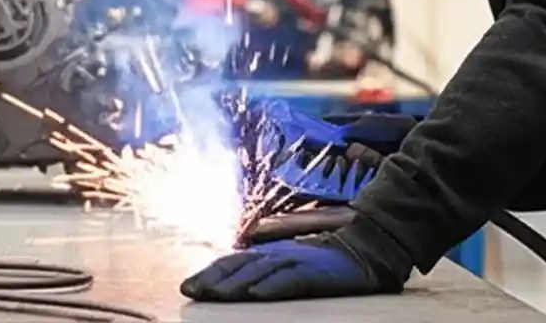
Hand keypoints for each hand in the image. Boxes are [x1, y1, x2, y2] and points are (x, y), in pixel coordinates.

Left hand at [180, 234, 398, 301]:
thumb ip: (258, 272)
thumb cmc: (318, 263)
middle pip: (237, 266)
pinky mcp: (313, 272)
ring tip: (213, 295)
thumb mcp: (282, 265)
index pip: (229, 262)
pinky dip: (272, 286)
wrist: (359, 251)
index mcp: (265, 254)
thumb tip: (228, 285)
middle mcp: (274, 254)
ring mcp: (293, 261)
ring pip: (257, 272)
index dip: (207, 273)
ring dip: (233, 284)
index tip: (186, 287)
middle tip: (190, 291)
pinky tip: (256, 295)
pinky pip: (289, 280)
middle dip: (211, 280)